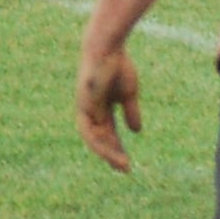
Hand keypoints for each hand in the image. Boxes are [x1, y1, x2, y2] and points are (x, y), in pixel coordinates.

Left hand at [76, 37, 142, 174]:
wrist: (107, 49)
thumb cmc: (117, 66)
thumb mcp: (128, 94)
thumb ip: (130, 112)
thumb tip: (136, 131)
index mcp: (101, 109)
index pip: (108, 134)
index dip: (117, 148)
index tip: (127, 162)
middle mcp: (91, 112)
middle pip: (100, 139)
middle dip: (112, 154)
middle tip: (125, 169)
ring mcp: (86, 110)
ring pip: (94, 139)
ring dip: (108, 153)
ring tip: (122, 164)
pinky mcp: (83, 106)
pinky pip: (89, 130)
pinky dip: (99, 142)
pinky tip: (111, 151)